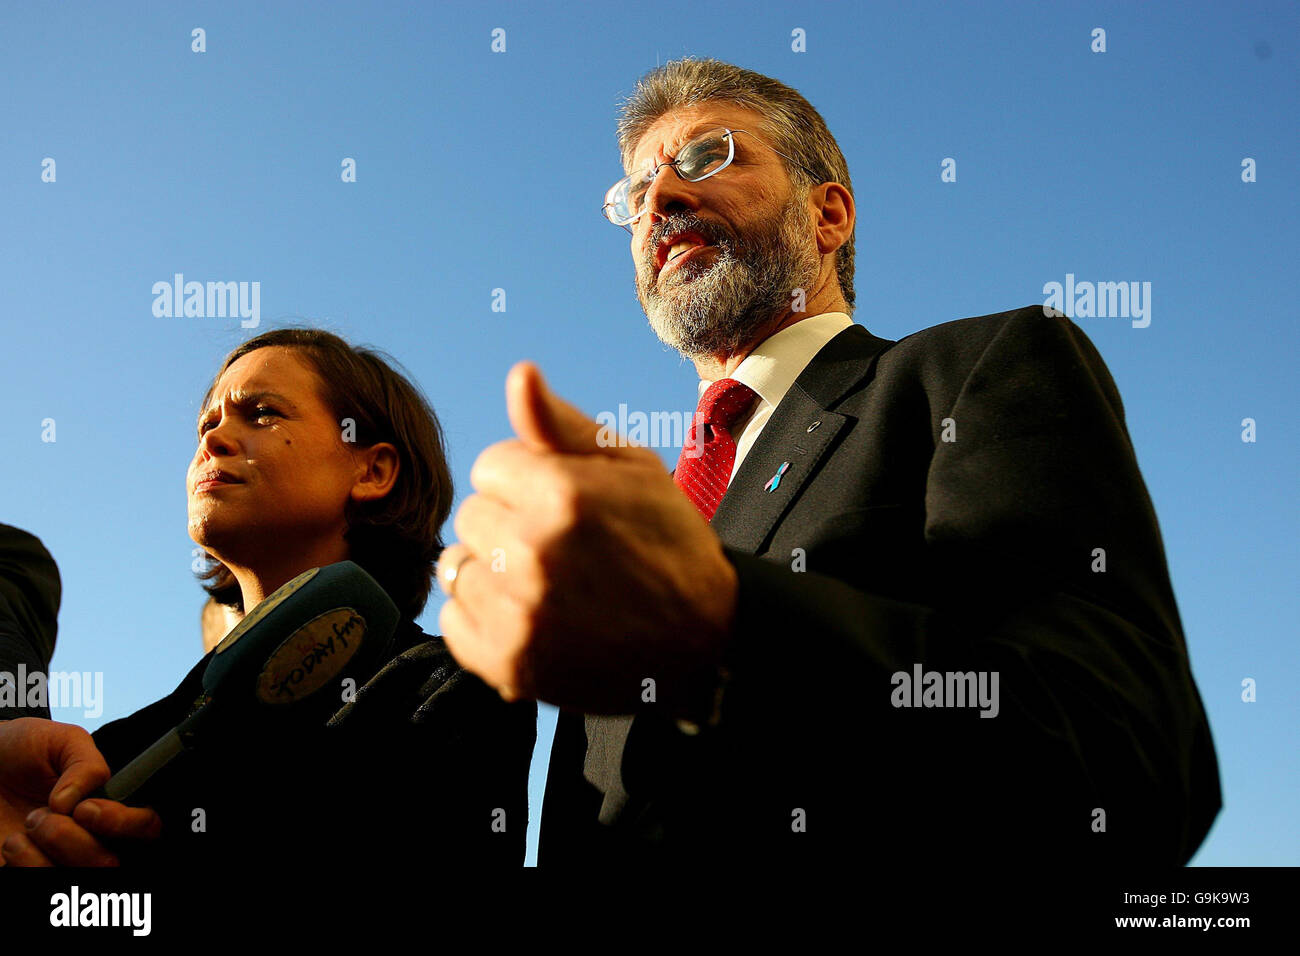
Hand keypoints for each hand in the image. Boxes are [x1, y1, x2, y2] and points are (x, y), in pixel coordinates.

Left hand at [0, 718, 160, 865]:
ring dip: (45, 852)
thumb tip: (74, 803)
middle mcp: (90, 837)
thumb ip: (86, 764)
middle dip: (74, 840)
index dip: (124, 824)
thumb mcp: (62, 740)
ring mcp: (58, 859)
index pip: (146, 827)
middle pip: (109, 862)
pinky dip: (22, 864)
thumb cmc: (22, 749)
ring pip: (74, 878)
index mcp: (109, 805)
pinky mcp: (26, 871)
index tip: (86, 809)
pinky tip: (12, 842)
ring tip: (28, 825)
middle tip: (45, 813)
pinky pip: (35, 883)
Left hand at [438, 362, 737, 715]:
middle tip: (562, 546)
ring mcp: (518, 614)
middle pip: (471, 515)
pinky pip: (453, 618)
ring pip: (457, 566)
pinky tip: (531, 615)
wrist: (703, 641)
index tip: (565, 505)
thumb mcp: (632, 469)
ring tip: (547, 582)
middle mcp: (533, 553)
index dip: (528, 480)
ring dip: (491, 570)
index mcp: (563, 495)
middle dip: (508, 522)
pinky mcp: (508, 663)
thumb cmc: (669, 544)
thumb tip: (519, 375)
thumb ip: (563, 425)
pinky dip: (483, 617)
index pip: (490, 465)